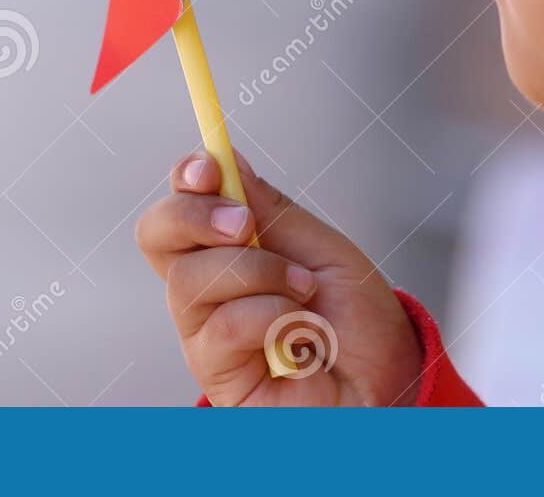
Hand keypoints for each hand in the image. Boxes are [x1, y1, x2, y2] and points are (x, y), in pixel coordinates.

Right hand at [135, 148, 425, 405]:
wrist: (387, 386)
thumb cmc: (357, 325)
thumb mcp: (324, 251)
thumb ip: (274, 211)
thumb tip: (229, 158)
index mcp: (226, 253)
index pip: (180, 204)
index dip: (185, 178)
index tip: (211, 166)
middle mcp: (206, 290)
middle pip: (156, 234)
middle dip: (194, 216)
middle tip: (245, 225)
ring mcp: (205, 333)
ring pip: (190, 280)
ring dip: (258, 273)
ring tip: (304, 291)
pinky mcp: (216, 375)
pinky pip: (225, 326)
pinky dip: (273, 317)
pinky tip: (301, 335)